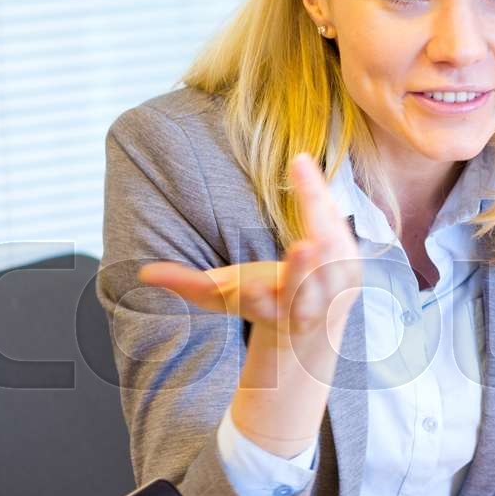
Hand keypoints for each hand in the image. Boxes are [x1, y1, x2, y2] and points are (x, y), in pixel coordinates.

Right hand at [138, 154, 360, 351]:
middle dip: (304, 271)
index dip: (259, 296)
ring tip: (301, 169)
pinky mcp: (350, 269)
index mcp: (268, 310)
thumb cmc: (260, 303)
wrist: (310, 326)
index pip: (262, 303)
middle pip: (306, 287)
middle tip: (306, 245)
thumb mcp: (221, 296)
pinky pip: (341, 231)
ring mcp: (333, 289)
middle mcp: (305, 303)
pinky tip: (304, 170)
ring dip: (318, 211)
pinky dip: (325, 201)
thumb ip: (185, 284)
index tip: (254, 288)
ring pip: (330, 252)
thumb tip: (144, 273)